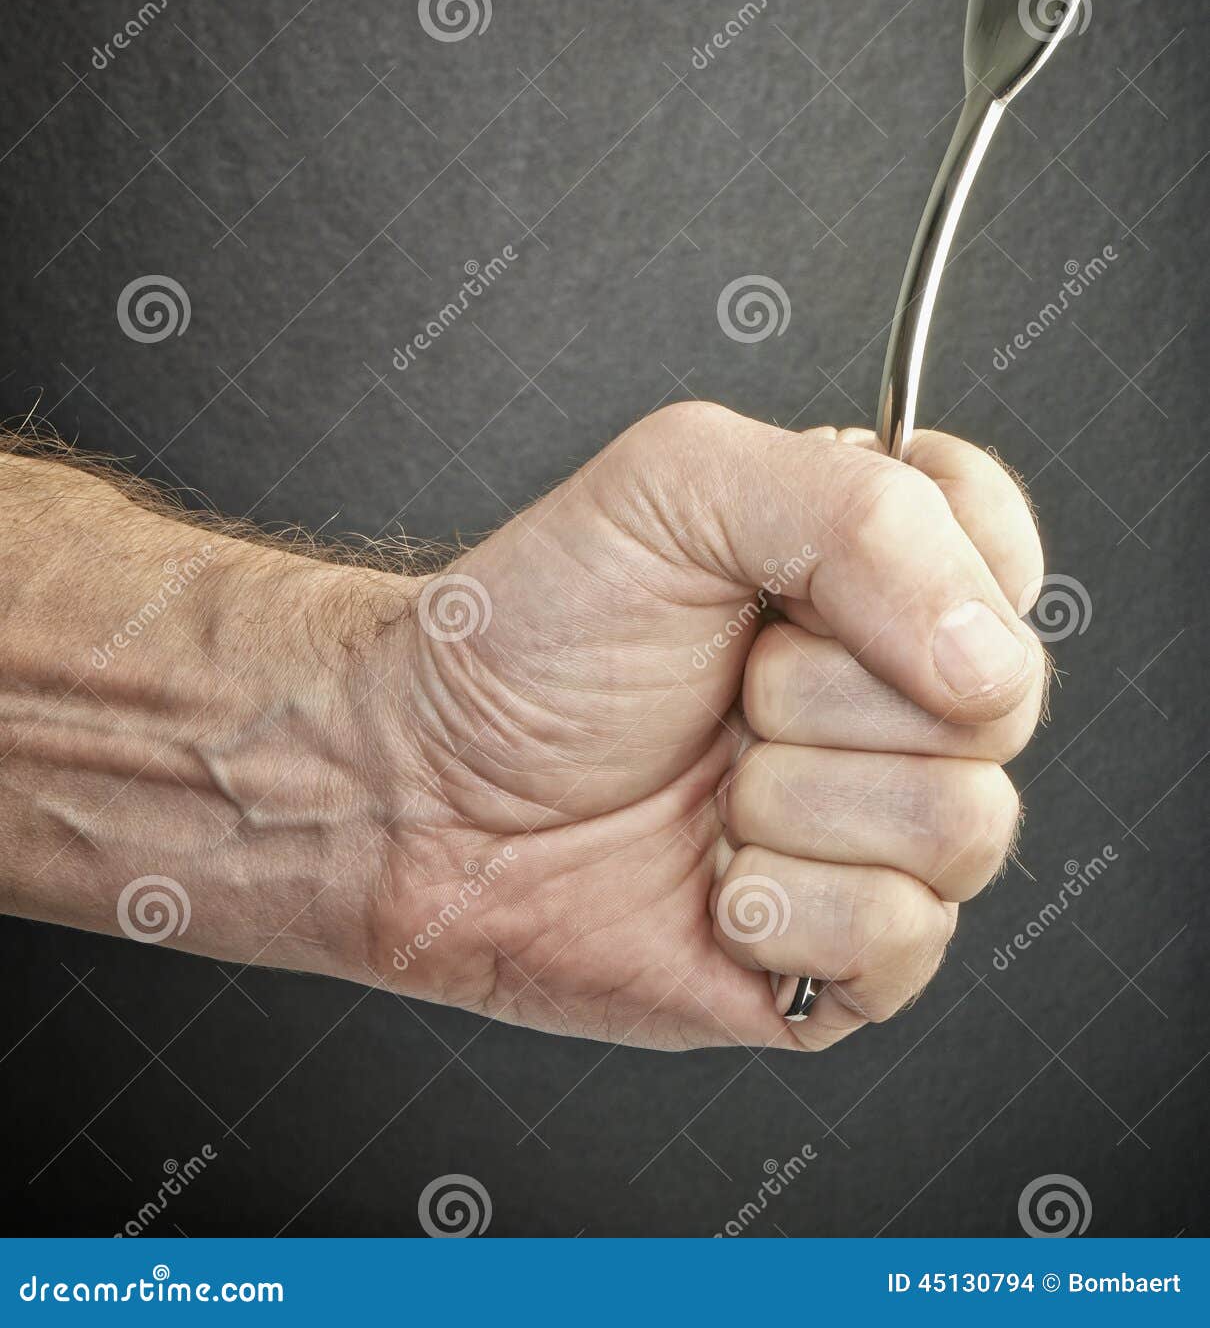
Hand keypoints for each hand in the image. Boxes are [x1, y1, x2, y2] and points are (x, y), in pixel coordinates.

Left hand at [365, 403, 1045, 1051]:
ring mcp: (875, 827)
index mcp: (870, 569)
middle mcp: (891, 695)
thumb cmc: (530, 632)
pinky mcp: (846, 950)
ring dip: (798, 805)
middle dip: (824, 696)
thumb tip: (988, 662)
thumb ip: (858, 514)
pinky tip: (713, 884)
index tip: (803, 585)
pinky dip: (788, 910)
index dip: (933, 574)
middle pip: (1000, 702)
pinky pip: (909, 939)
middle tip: (723, 688)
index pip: (1005, 546)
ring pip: (966, 826)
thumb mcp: (679, 486)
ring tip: (710, 791)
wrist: (418, 789)